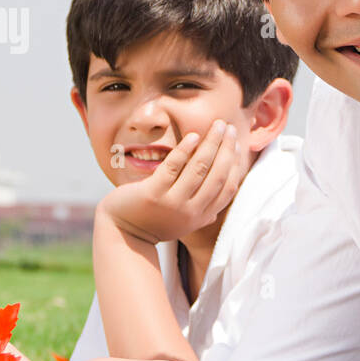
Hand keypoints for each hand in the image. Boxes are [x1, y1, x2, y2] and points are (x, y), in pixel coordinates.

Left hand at [100, 119, 243, 244]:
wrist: (123, 234)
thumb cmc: (153, 224)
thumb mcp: (183, 224)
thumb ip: (201, 217)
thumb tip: (217, 211)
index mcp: (202, 216)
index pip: (227, 188)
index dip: (235, 164)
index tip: (236, 145)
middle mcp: (190, 212)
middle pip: (217, 175)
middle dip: (226, 148)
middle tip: (228, 128)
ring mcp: (172, 203)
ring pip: (199, 168)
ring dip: (211, 143)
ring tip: (216, 125)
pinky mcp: (153, 193)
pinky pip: (173, 167)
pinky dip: (185, 149)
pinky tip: (193, 136)